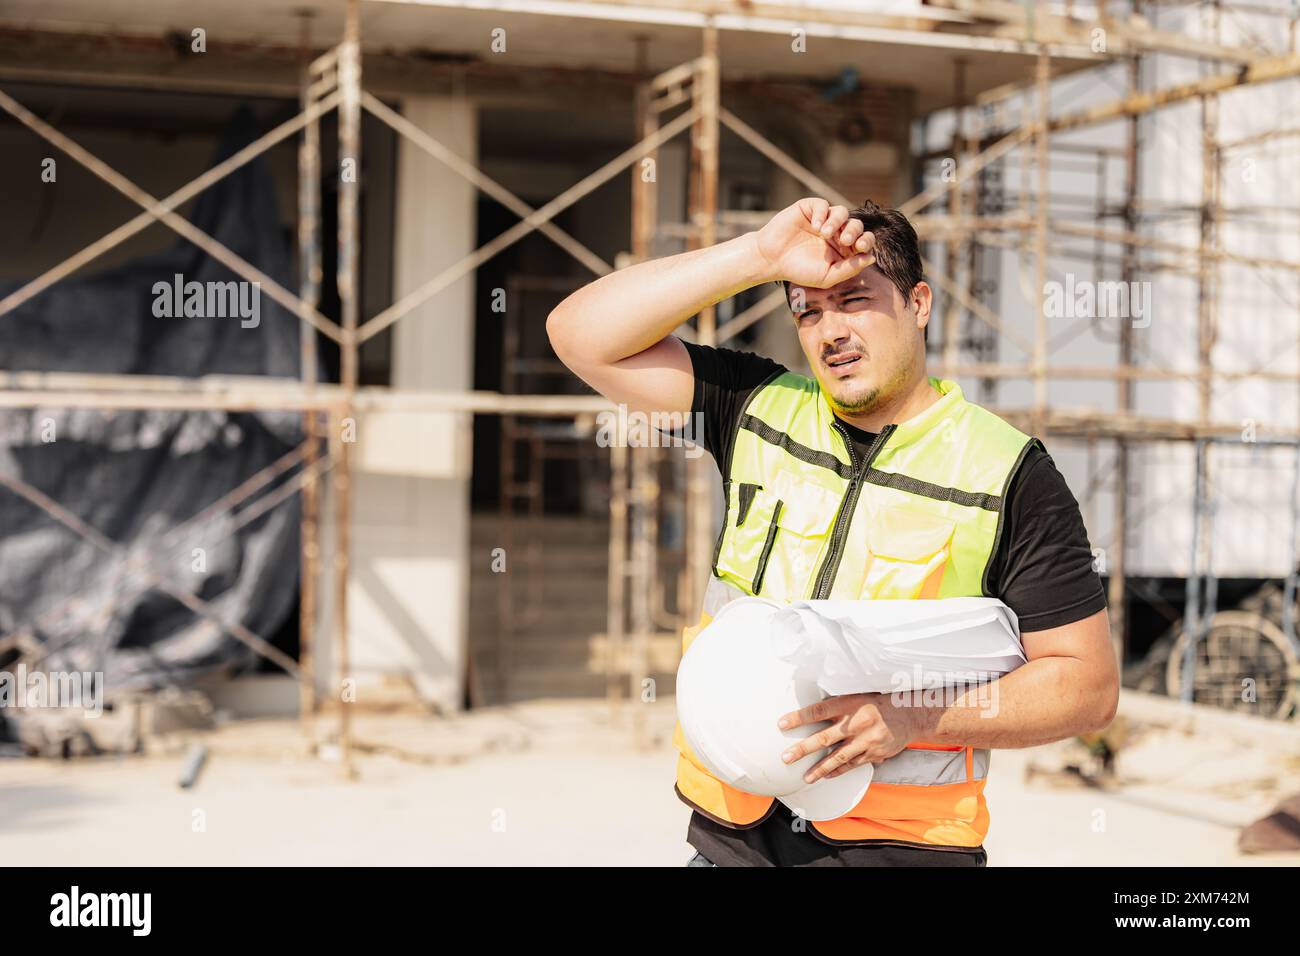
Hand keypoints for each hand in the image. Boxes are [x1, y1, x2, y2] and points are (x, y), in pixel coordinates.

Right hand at [752, 198, 875, 288]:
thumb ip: (849, 269)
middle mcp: (835, 232)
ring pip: (841, 212)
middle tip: (844, 240)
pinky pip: (822, 204)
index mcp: (843, 249)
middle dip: (854, 231)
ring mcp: (823, 219)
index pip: (863, 240)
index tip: (860, 247)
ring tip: (824, 233)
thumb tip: (872, 258)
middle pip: (856, 225)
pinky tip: (814, 226)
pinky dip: (821, 213)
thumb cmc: (798, 270)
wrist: (771, 259)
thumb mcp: (827, 276)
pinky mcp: (809, 208)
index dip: (867, 241)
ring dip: (837, 221)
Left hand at [777, 693, 920, 783]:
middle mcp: (857, 723)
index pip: (819, 711)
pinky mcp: (875, 754)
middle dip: (803, 749)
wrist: (911, 713)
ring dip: (819, 769)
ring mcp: (866, 741)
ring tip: (805, 777)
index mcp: (850, 704)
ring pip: (838, 757)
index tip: (782, 723)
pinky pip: (852, 764)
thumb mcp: (859, 694)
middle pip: (824, 738)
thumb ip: (838, 703)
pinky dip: (838, 771)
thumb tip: (813, 710)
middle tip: (786, 758)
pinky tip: (826, 776)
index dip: (799, 718)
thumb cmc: (880, 701)